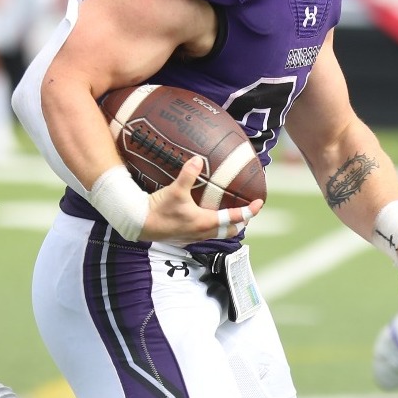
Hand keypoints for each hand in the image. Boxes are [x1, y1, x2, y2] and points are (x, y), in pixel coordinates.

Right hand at [139, 155, 262, 242]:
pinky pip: (206, 234)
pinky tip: (207, 217)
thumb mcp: (175, 190)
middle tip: (246, 210)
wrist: (138, 223)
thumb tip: (197, 159)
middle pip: (230, 231)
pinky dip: (213, 227)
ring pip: (218, 234)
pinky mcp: (185, 237)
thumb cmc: (158, 209)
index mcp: (205, 222)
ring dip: (227, 226)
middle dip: (241, 222)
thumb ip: (188, 174)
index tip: (259, 203)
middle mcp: (203, 233)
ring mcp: (194, 237)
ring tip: (230, 213)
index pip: (234, 218)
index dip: (249, 211)